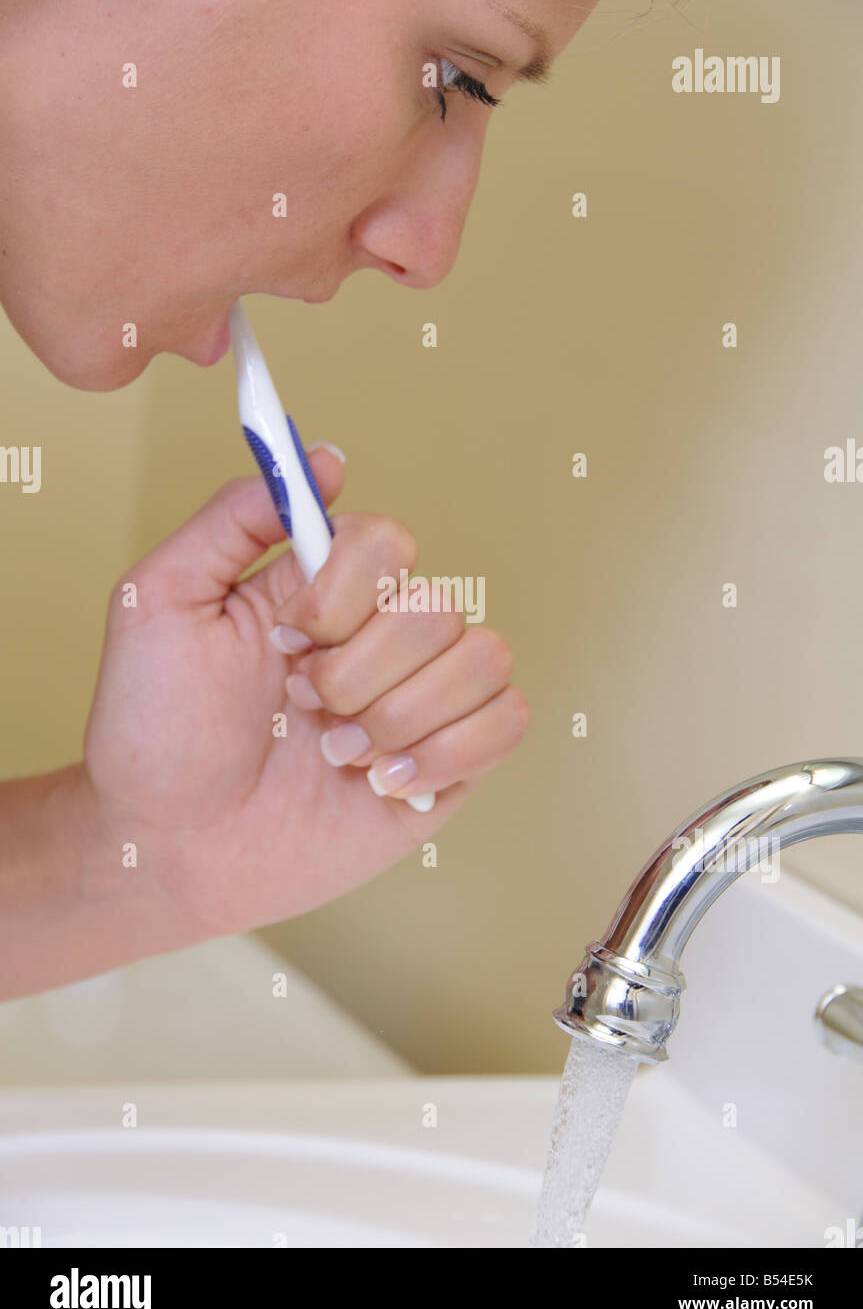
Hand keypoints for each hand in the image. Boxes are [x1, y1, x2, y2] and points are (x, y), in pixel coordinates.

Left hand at [81, 453, 528, 944]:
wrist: (169, 848)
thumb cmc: (154, 734)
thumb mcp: (161, 601)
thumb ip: (235, 517)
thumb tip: (325, 460)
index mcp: (321, 593)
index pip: (387, 540)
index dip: (343, 590)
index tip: (284, 635)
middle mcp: (378, 638)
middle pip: (434, 605)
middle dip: (356, 672)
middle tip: (300, 707)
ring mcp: (419, 700)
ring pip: (481, 658)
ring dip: (399, 716)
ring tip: (337, 755)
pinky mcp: (448, 766)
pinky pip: (507, 721)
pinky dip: (449, 752)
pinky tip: (382, 782)